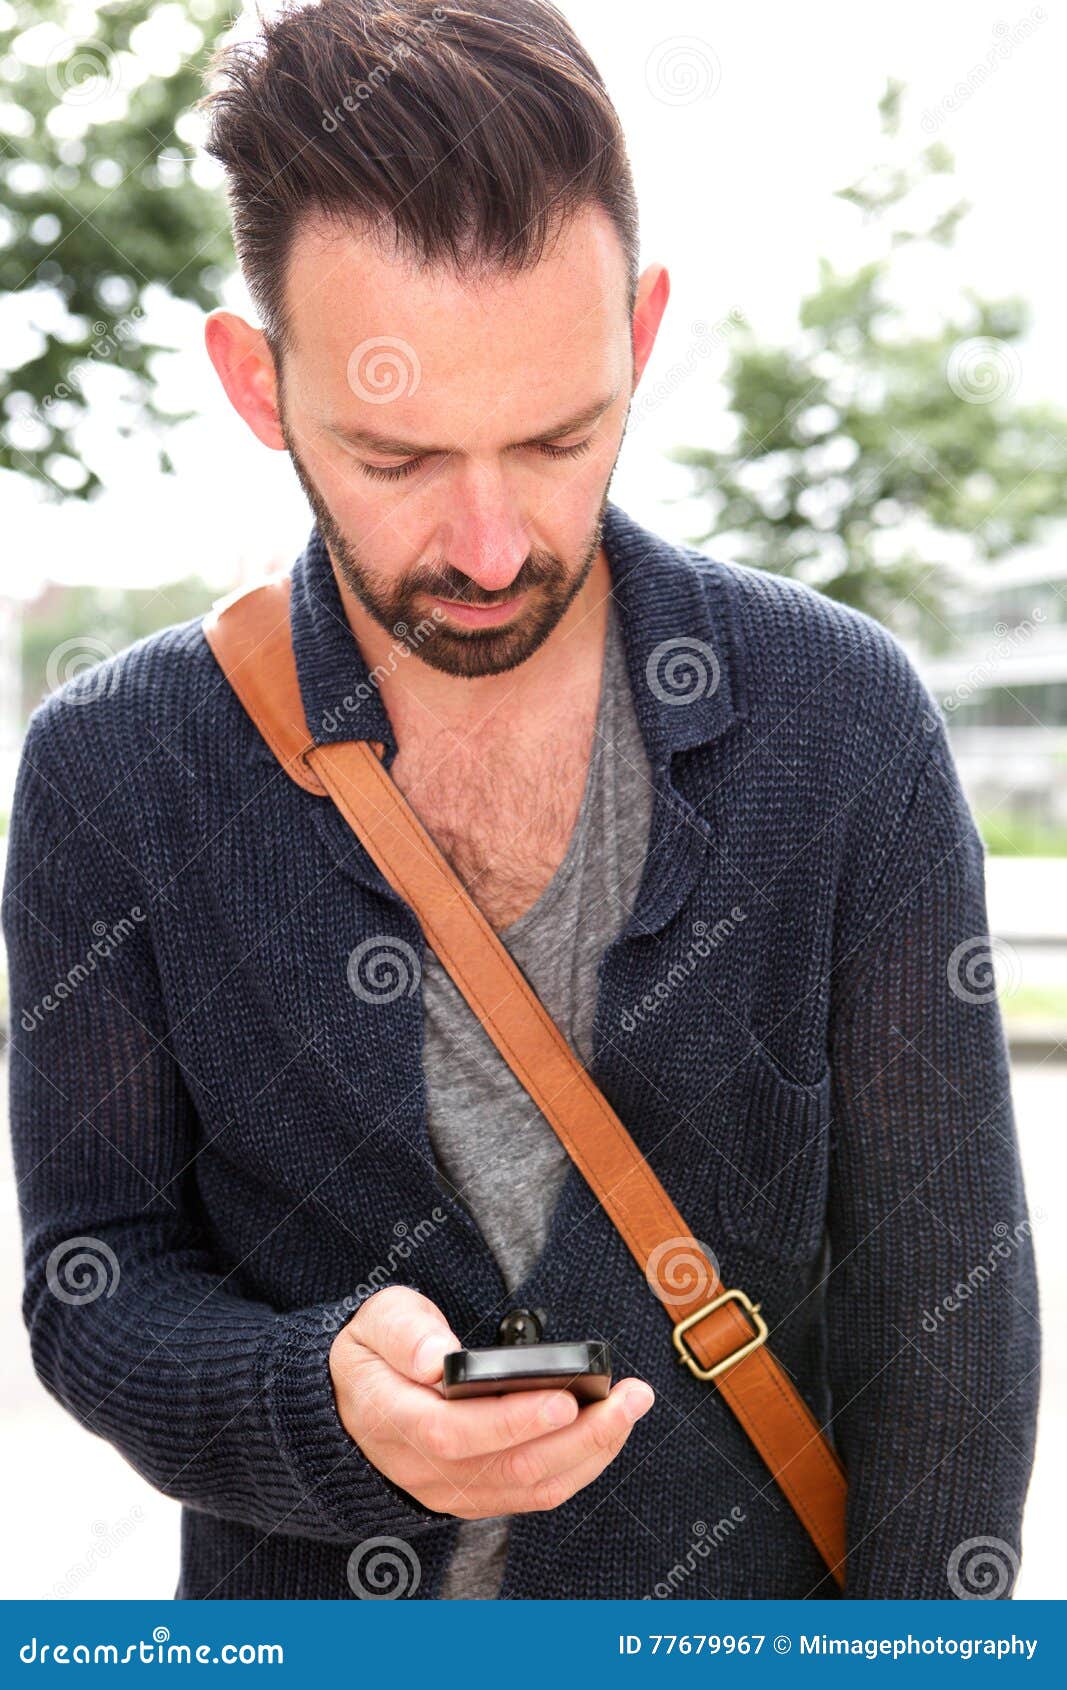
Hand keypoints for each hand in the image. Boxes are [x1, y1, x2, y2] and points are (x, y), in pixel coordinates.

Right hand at [329, 1285, 654, 1518]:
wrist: (352, 1405)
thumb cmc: (373, 1354)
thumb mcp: (375, 1322)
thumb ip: (405, 1333)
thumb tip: (438, 1358)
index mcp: (393, 1417)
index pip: (454, 1433)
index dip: (512, 1421)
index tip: (563, 1398)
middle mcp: (424, 1467)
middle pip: (508, 1467)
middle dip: (580, 1435)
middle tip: (629, 1396)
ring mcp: (452, 1489)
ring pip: (530, 1486)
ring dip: (592, 1451)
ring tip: (631, 1407)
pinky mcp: (477, 1496)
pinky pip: (534, 1493)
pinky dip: (578, 1466)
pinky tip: (607, 1431)